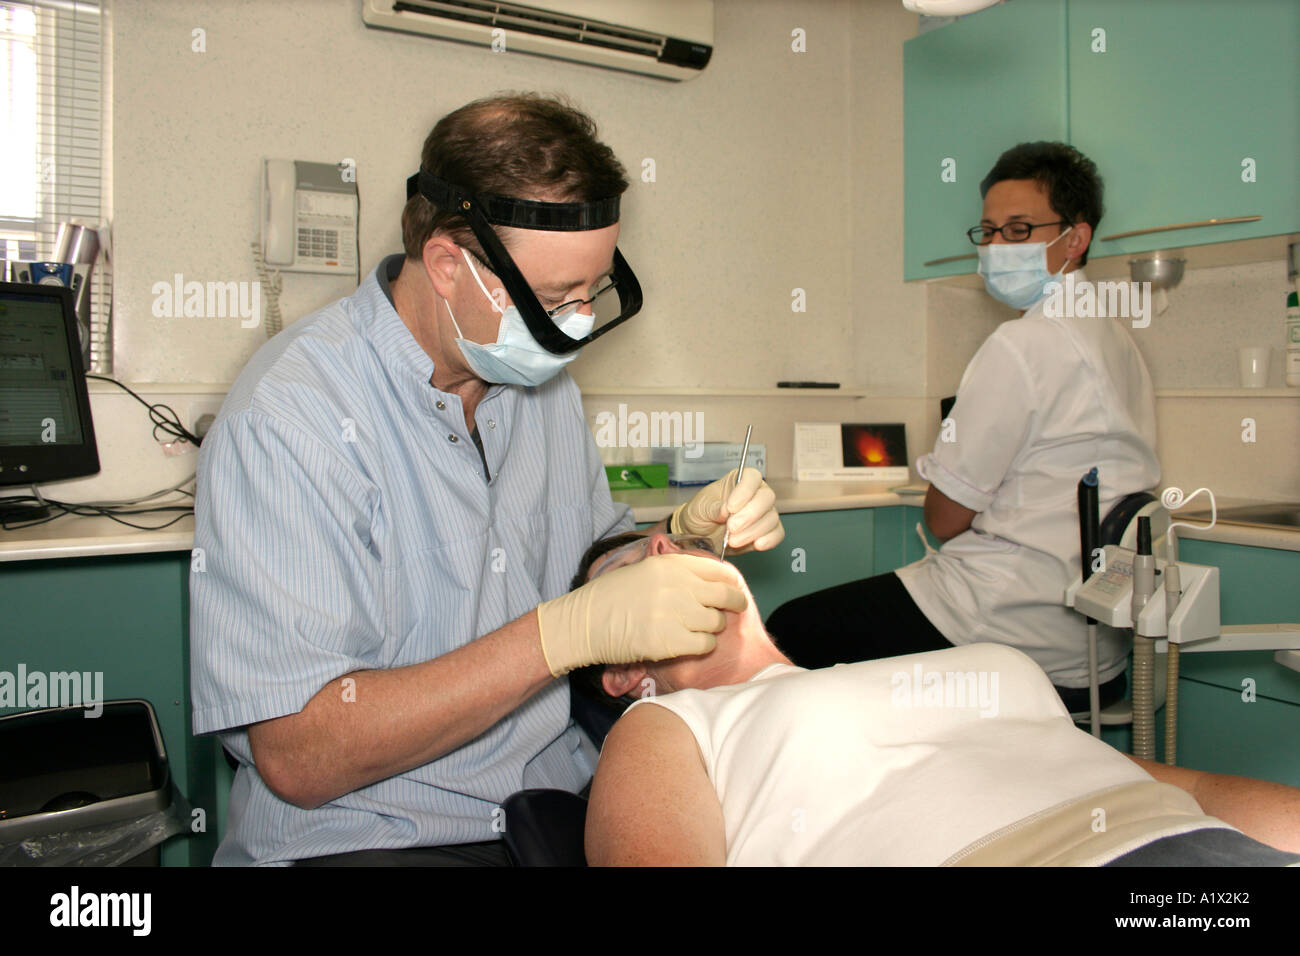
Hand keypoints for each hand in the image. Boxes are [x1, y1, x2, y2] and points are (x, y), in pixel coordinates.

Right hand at [536, 553, 746, 676]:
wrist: (584, 623)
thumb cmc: (612, 596)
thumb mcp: (645, 570)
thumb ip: (677, 572)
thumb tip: (711, 579)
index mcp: (670, 564)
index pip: (718, 570)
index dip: (730, 582)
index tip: (732, 589)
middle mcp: (676, 585)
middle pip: (724, 596)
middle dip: (733, 604)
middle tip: (733, 610)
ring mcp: (673, 614)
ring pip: (716, 622)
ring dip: (712, 627)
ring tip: (697, 629)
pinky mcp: (668, 642)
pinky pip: (704, 644)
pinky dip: (702, 645)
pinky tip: (689, 643)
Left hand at [671, 467, 784, 553]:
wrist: (699, 534)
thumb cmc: (700, 514)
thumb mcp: (701, 507)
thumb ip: (714, 507)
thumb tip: (726, 510)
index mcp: (739, 480)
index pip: (751, 477)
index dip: (744, 491)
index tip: (730, 507)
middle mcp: (755, 494)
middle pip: (766, 498)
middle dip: (749, 515)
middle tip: (731, 527)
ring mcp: (763, 513)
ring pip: (771, 518)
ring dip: (753, 531)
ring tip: (732, 540)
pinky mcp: (767, 531)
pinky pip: (777, 534)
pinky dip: (768, 540)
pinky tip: (756, 544)